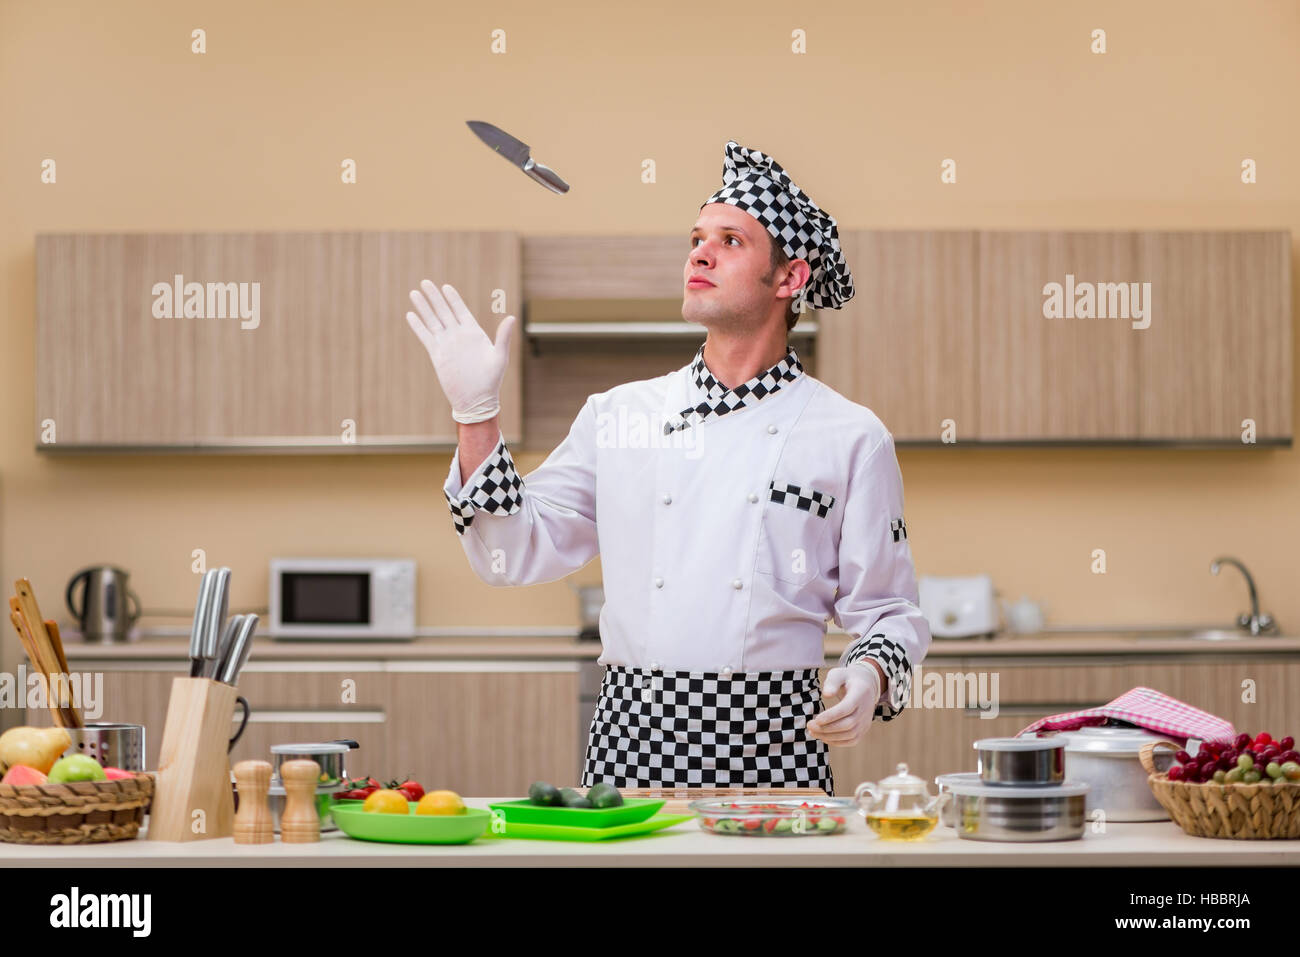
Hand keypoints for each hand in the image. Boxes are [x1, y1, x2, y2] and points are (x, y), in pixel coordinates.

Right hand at [406, 280, 516, 423]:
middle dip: (434, 297)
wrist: (476, 400)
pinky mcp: (437, 355)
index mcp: (473, 332)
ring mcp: (447, 344)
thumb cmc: (492, 380)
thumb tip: (511, 317)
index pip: (460, 310)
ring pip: (432, 321)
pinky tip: (411, 315)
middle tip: (425, 282)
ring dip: (423, 307)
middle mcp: (458, 336)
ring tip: (414, 293)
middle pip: (443, 311)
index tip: (445, 286)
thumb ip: (503, 337)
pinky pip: (426, 337)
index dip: (452, 298)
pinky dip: (418, 326)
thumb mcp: (499, 357)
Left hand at [806, 661, 881, 745]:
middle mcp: (866, 709)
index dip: (831, 716)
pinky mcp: (863, 729)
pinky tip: (824, 738)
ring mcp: (866, 721)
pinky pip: (852, 740)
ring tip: (813, 732)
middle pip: (848, 724)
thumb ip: (832, 682)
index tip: (816, 719)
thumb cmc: (847, 679)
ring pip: (850, 735)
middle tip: (809, 725)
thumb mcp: (839, 673)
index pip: (847, 708)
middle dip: (827, 728)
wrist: (866, 685)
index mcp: (860, 693)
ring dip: (829, 736)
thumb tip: (826, 694)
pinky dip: (837, 742)